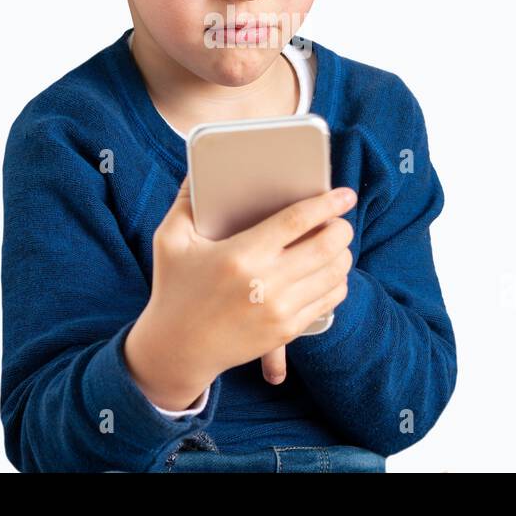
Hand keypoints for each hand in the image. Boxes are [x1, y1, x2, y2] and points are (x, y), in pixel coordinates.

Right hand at [129, 175, 355, 403]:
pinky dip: (337, 282)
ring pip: (334, 274)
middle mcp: (265, 283)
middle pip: (326, 246)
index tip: (345, 194)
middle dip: (342, 228)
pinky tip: (330, 272)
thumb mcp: (170, 240)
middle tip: (340, 220)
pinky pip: (329, 301)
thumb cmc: (173, 289)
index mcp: (240, 255)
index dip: (326, 203)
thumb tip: (199, 166)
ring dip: (343, 254)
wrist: (177, 349)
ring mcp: (279, 310)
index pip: (297, 221)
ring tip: (336, 244)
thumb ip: (186, 200)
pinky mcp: (286, 331)